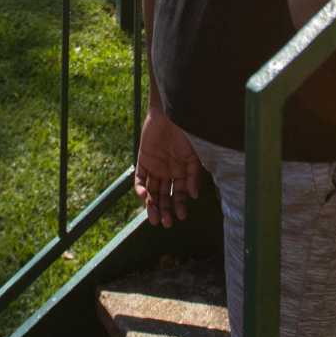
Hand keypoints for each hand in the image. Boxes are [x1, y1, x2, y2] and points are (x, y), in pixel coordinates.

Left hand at [135, 106, 202, 226]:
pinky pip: (141, 178)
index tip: (181, 216)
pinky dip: (141, 189)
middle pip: (165, 196)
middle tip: (166, 223)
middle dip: (165, 210)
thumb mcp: (194, 156)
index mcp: (182, 171)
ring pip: (152, 191)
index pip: (180, 194)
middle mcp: (168, 172)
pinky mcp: (143, 160)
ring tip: (154, 218)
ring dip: (152, 205)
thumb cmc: (187, 133)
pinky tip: (145, 197)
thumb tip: (194, 196)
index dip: (180, 205)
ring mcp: (155, 167)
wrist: (171, 113)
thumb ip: (193, 175)